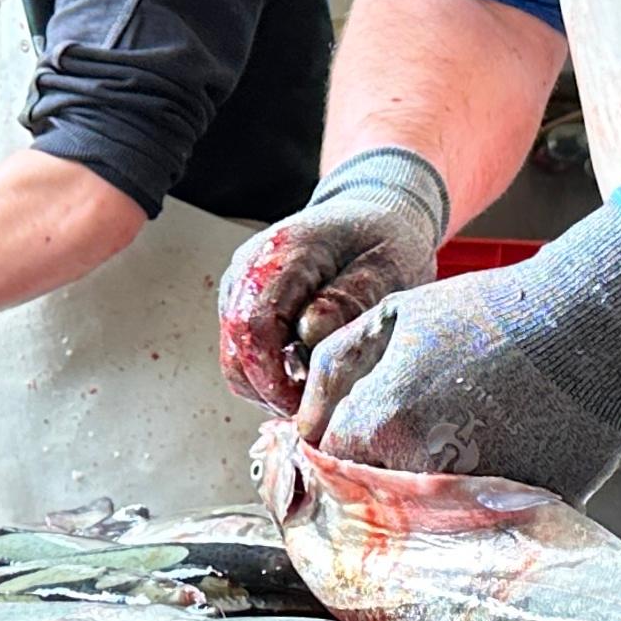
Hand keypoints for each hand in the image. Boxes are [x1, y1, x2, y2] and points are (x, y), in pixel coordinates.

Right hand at [216, 147, 454, 410]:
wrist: (369, 214)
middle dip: (271, 389)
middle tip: (315, 406)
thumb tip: (309, 338)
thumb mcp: (386, 268)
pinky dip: (269, 374)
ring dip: (269, 386)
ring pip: (235, 358)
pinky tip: (305, 375)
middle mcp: (248, 269)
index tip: (310, 402)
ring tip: (314, 392)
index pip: (255, 325)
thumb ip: (348, 301)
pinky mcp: (243, 303)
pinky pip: (243, 353)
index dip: (276, 375)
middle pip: (236, 348)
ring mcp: (240, 287)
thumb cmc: (383, 241)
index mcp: (281, 253)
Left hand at [296, 189, 620, 497]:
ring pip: (428, 521)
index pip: (329, 468)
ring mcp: (478, 497)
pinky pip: (486, 523)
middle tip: (403, 454)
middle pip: (376, 502)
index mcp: (384, 423)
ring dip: (427, 501)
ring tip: (454, 457)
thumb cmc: (493, 311)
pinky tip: (498, 465)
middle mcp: (425, 470)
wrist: (595, 321)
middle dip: (374, 484)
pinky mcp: (527, 510)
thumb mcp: (396, 315)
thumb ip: (333, 367)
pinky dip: (483, 506)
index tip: (342, 449)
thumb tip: (300, 424)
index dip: (330, 458)